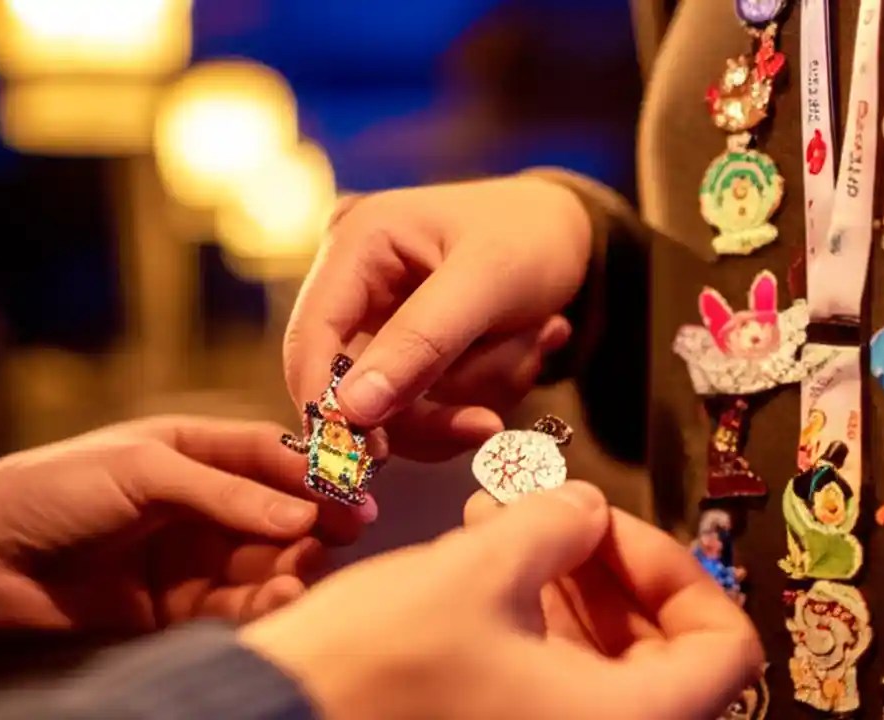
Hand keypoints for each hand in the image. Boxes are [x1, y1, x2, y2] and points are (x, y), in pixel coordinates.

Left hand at [0, 416, 366, 638]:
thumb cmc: (56, 490)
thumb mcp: (143, 470)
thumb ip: (224, 493)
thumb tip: (303, 512)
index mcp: (193, 450)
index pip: (267, 456)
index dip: (312, 470)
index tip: (354, 488)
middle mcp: (202, 503)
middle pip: (278, 512)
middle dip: (314, 521)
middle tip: (348, 532)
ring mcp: (193, 556)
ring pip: (265, 560)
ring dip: (293, 565)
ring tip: (304, 571)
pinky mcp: (180, 607)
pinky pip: (237, 605)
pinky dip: (263, 604)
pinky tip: (279, 599)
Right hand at [240, 483, 762, 718]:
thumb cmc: (371, 674)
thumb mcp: (479, 570)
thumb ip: (556, 523)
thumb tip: (584, 506)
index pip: (724, 645)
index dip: (675, 568)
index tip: (613, 527)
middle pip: (663, 650)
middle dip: (608, 565)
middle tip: (562, 514)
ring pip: (599, 660)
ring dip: (564, 580)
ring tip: (508, 521)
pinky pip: (548, 675)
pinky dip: (529, 613)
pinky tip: (483, 555)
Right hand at [283, 176, 591, 460]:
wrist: (573, 233)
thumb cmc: (530, 236)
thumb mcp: (486, 283)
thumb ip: (421, 344)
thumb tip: (352, 410)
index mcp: (356, 242)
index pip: (310, 338)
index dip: (327, 404)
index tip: (371, 455)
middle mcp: (354, 282)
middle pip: (353, 387)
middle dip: (428, 408)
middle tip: (489, 424)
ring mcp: (380, 319)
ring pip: (399, 406)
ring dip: (472, 394)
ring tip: (535, 339)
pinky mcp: (408, 350)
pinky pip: (429, 403)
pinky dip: (481, 391)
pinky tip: (527, 344)